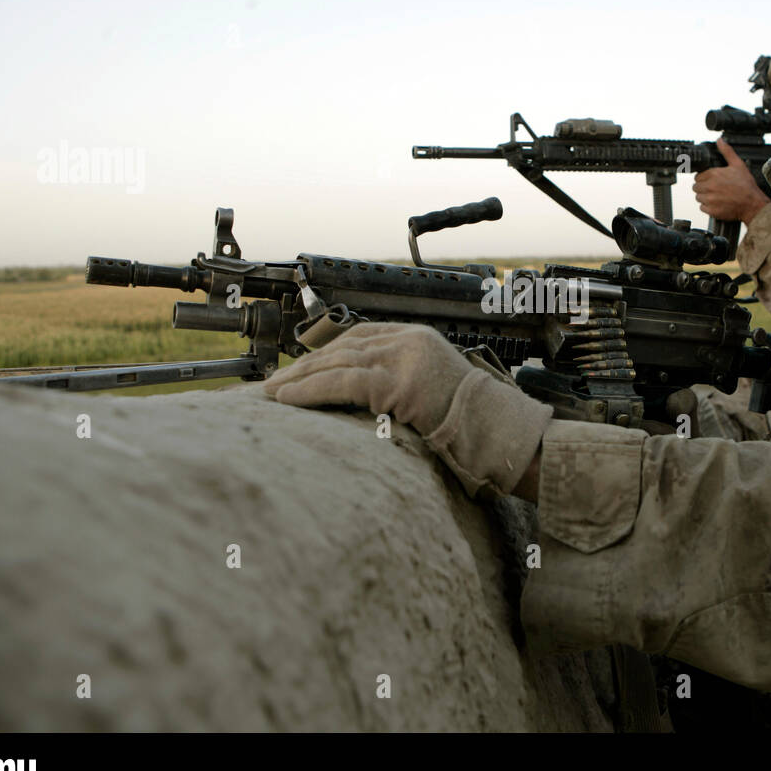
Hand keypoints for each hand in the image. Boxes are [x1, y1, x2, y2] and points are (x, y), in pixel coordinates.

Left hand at [265, 322, 553, 497]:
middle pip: (344, 346)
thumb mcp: (434, 389)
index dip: (325, 351)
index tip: (299, 367)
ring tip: (272, 392)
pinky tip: (287, 399)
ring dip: (299, 378)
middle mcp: (410, 340)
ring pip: (338, 361)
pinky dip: (309, 390)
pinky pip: (342, 382)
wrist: (499, 435)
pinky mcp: (399, 383)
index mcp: (418, 337)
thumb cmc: (472, 423)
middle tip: (274, 381)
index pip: (360, 336)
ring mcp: (405, 358)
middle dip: (305, 365)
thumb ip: (401, 380)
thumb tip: (363, 395)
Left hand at [692, 138, 769, 224]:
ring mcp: (710, 199)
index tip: (711, 181)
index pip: (698, 176)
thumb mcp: (738, 164)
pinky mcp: (711, 210)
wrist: (753, 204)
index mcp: (714, 174)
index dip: (704, 178)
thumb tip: (720, 140)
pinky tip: (718, 204)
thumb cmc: (746, 185)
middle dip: (703, 188)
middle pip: (696, 187)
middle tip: (715, 189)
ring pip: (698, 197)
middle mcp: (709, 186)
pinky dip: (708, 207)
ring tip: (717, 196)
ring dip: (705, 197)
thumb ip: (727, 151)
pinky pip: (702, 208)